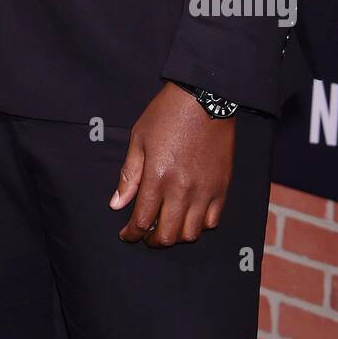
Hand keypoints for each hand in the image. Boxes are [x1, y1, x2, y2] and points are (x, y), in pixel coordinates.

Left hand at [110, 81, 234, 246]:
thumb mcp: (139, 139)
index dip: (131, 233)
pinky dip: (199, 225)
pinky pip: (212, 221)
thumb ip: (128, 175)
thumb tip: (116, 204)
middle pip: (167, 235)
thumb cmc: (166, 115)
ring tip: (167, 225)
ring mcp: (204, 191)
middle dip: (152, 240)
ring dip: (176, 235)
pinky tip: (189, 215)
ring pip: (190, 233)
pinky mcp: (221, 188)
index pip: (142, 220)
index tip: (126, 234)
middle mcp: (182, 189)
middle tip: (144, 234)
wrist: (204, 98)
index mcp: (157, 177)